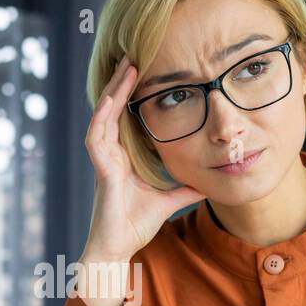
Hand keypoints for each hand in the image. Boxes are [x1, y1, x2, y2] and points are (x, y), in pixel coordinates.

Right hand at [81, 55, 206, 264]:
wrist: (117, 249)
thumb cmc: (134, 226)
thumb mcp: (168, 202)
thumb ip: (184, 190)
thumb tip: (208, 183)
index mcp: (123, 157)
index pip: (125, 117)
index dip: (131, 94)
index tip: (144, 71)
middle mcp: (110, 154)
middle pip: (112, 109)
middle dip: (121, 82)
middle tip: (133, 55)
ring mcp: (103, 161)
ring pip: (103, 116)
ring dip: (113, 91)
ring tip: (124, 67)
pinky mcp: (101, 171)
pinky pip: (97, 137)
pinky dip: (102, 117)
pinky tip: (110, 99)